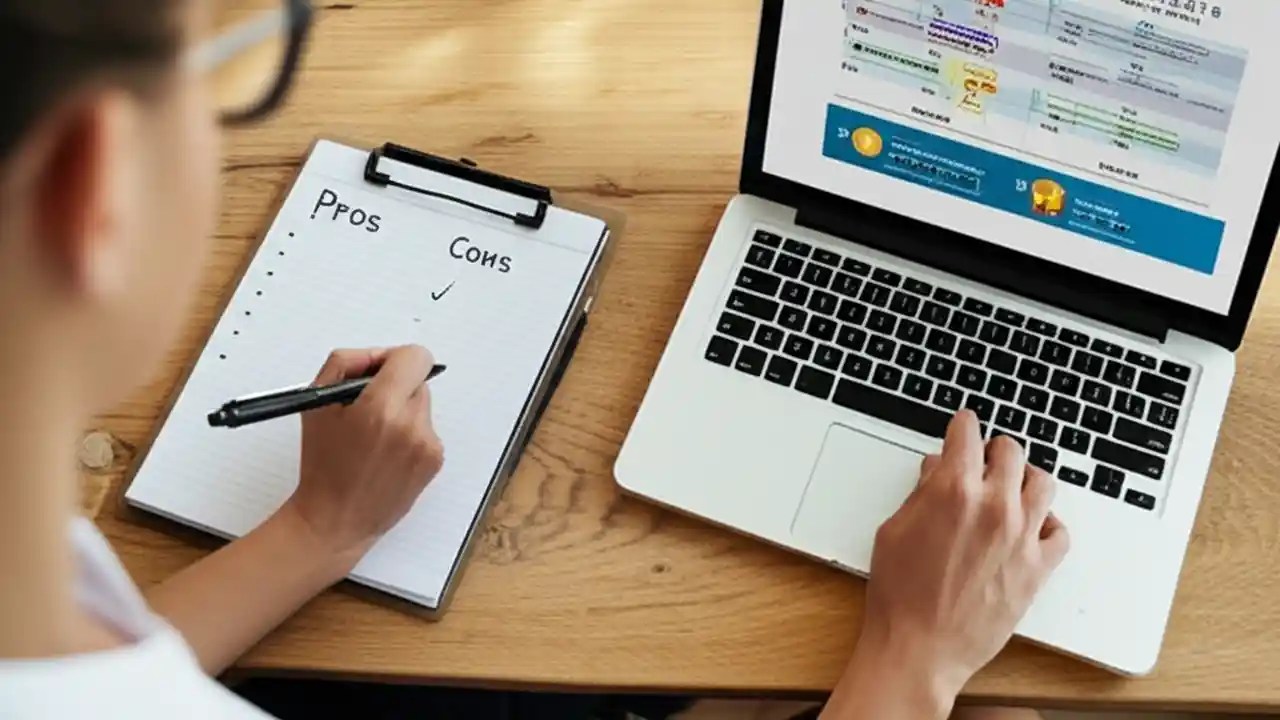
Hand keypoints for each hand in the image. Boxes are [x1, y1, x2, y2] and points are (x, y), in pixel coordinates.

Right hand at [279, 346, 444, 568]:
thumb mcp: (317, 402)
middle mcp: (411, 425)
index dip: (394, 359)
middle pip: (417, 380)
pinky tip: (386, 454)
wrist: (337, 519)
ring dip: (401, 410)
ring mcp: (427, 444)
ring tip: (374, 437)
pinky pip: (426, 428)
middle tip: (366, 408)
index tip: (379, 372)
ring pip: (422, 404)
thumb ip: (345, 364)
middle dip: (394, 387)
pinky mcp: (435, 460)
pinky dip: (409, 433)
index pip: (415, 357)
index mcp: (381, 407)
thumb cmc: (322, 464)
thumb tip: (375, 356)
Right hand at [823, 411, 1068, 719]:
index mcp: (952, 491)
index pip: (967, 433)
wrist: (919, 648)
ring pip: (1043, 482)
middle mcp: (993, 507)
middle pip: (1010, 450)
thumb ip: (920, 493)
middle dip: (993, 450)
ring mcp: (1021, 537)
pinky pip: (1061, 531)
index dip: (962, 425)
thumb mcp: (894, 530)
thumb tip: (935, 471)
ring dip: (1024, 479)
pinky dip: (1048, 523)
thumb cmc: (899, 595)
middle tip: (982, 460)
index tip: (962, 426)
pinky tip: (1029, 527)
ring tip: (1009, 489)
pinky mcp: (1037, 568)